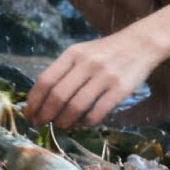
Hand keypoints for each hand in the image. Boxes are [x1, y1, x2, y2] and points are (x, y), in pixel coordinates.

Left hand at [25, 35, 156, 128]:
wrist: (141, 44)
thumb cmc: (104, 52)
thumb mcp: (79, 54)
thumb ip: (62, 72)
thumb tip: (40, 100)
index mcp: (72, 54)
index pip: (45, 80)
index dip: (34, 101)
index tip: (28, 114)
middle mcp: (87, 64)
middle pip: (58, 96)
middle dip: (44, 114)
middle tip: (39, 124)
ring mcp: (105, 76)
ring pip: (76, 106)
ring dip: (63, 121)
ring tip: (60, 126)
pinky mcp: (121, 89)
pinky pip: (97, 112)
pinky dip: (86, 122)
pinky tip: (82, 123)